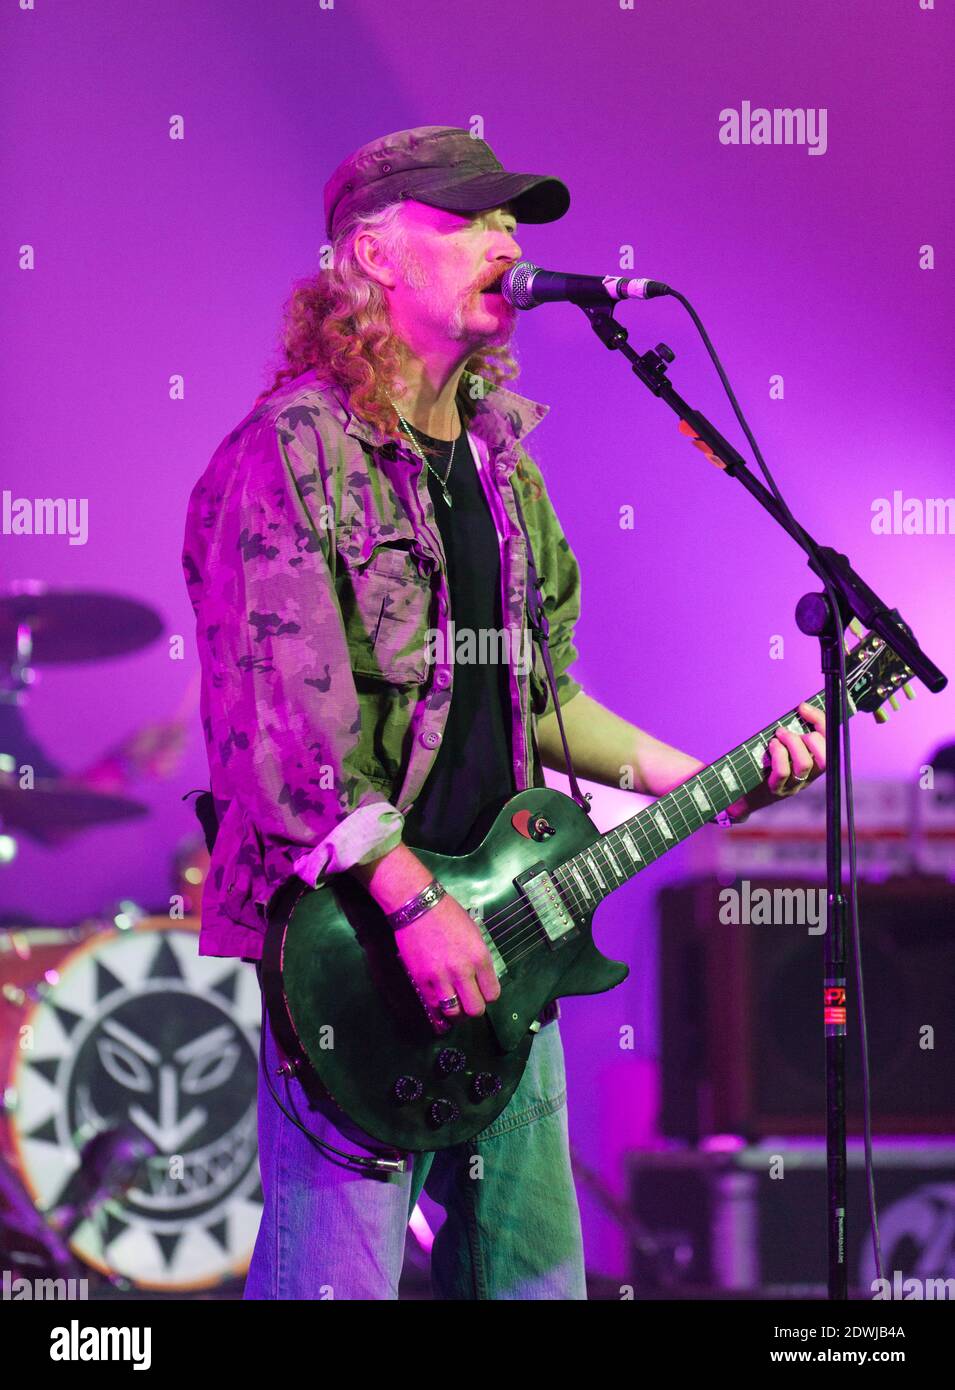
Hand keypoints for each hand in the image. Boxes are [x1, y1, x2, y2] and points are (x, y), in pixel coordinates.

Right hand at [394, 894, 500, 1034]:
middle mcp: (462, 970)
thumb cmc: (448, 914)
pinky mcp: (421, 980)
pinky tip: (440, 1006)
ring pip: (453, 1012)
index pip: (492, 994)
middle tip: (468, 1000)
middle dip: (473, 1008)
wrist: (417, 906)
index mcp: (479, 957)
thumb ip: (479, 959)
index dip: (487, 995)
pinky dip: (438, 1009)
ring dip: (455, 1011)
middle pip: (475, 1009)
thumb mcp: (474, 933)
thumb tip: (480, 979)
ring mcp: (440, 977)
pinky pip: (433, 1006)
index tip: (481, 991)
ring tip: (453, 1003)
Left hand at [729, 701, 826, 821]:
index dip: (821, 722)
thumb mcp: (782, 749)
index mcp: (813, 764)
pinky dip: (779, 755)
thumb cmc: (763, 766)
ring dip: (793, 743)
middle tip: (790, 730)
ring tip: (779, 734)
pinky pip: (783, 772)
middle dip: (813, 738)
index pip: (830, 743)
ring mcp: (793, 785)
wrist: (743, 797)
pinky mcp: (776, 790)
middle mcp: (808, 776)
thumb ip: (791, 733)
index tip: (803, 707)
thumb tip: (800, 707)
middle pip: (825, 759)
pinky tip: (771, 745)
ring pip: (804, 765)